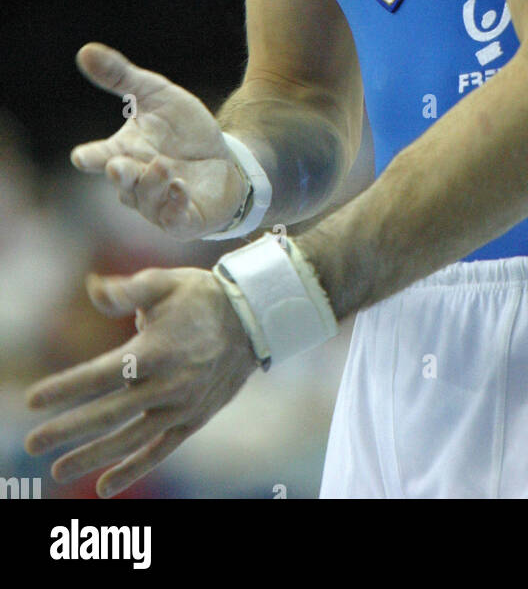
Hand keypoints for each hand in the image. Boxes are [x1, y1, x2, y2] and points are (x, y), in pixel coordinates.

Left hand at [25, 266, 257, 496]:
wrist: (254, 318)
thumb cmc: (201, 296)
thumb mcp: (163, 282)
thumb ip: (125, 290)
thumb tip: (90, 288)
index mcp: (156, 349)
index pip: (100, 373)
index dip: (65, 388)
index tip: (31, 400)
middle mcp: (168, 383)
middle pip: (108, 413)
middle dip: (67, 429)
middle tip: (32, 443)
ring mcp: (182, 405)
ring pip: (130, 439)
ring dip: (92, 456)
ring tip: (58, 470)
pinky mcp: (194, 418)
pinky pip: (160, 449)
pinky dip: (133, 469)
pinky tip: (105, 486)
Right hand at [71, 42, 246, 238]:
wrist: (225, 155)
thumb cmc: (184, 129)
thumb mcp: (157, 94)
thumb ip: (121, 76)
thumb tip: (84, 50)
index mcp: (123, 152)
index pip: (97, 157)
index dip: (90, 157)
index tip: (82, 156)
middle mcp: (135, 181)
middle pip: (120, 182)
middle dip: (120, 174)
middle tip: (118, 164)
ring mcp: (157, 203)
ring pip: (146, 200)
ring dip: (152, 184)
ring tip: (164, 167)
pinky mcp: (183, 219)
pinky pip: (173, 219)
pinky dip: (174, 206)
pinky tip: (181, 188)